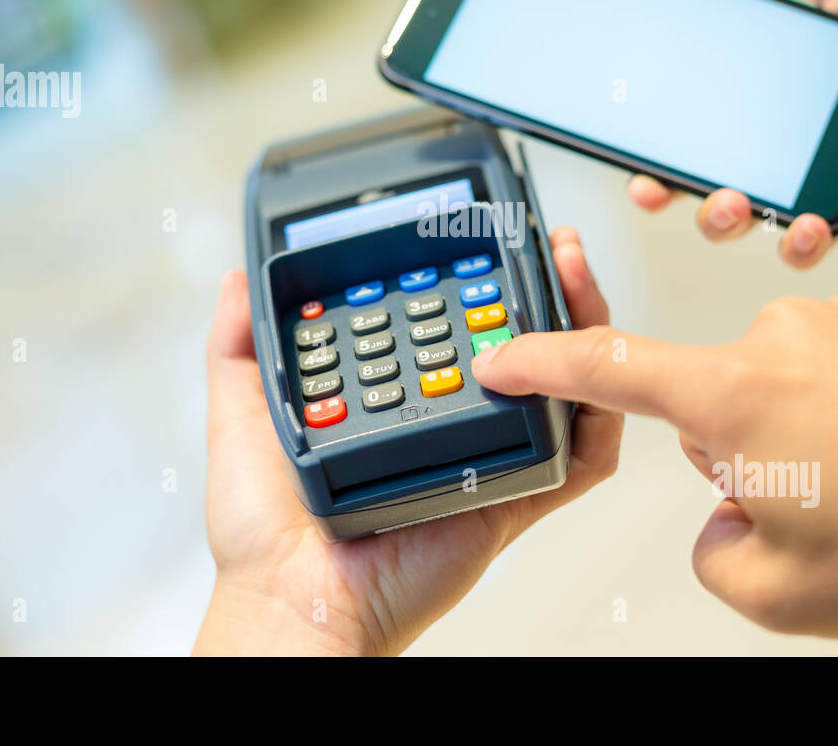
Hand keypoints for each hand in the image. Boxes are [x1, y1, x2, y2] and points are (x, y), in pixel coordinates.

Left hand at [193, 228, 621, 655]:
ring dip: (583, 329)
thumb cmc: (265, 534)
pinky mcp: (513, 497)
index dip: (485, 280)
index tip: (488, 238)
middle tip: (550, 245)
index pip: (459, 326)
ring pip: (562, 388)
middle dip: (549, 288)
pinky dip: (600, 416)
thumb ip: (241, 348)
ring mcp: (488, 457)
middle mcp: (454, 424)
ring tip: (573, 276)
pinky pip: (578, 461)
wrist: (292, 599)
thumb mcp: (244, 416)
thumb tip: (237, 284)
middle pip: (525, 347)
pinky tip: (594, 365)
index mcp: (404, 403)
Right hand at [471, 297, 837, 651]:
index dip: (545, 362)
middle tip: (808, 500)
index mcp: (734, 394)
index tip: (507, 355)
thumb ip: (710, 546)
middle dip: (738, 447)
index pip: (610, 368)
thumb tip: (725, 511)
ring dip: (802, 430)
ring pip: (782, 381)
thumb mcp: (775, 588)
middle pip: (714, 395)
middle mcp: (782, 338)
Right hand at [629, 0, 837, 267]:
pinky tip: (805, 226)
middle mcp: (774, 142)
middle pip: (696, 177)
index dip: (650, 135)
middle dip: (664, 190)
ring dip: (720, 219)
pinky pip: (809, 241)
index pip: (688, 118)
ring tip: (730, 202)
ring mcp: (808, 180)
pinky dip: (799, 243)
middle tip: (653, 188)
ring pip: (741, 217)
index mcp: (762, 92)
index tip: (621, 141)